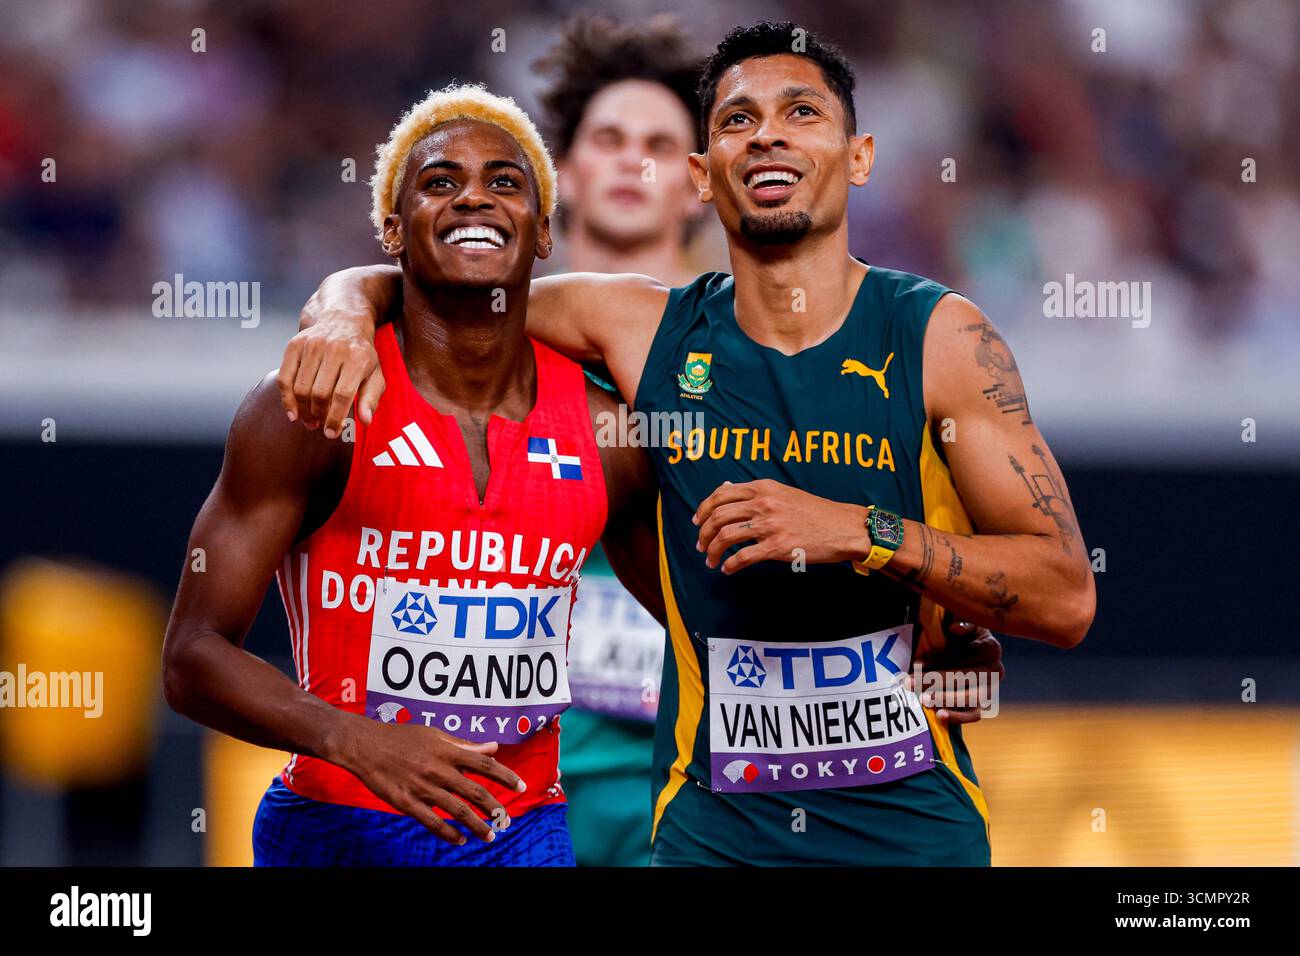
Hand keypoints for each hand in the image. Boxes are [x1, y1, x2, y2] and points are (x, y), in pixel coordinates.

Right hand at [277, 312, 384, 437]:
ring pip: (301, 388)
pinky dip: (286, 398)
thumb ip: (371, 398)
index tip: (331, 433)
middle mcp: (334, 349)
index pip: (343, 394)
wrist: (343, 321)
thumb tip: (366, 421)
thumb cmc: (361, 354)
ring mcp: (312, 345)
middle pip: (320, 393)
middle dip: (318, 415)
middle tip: (319, 426)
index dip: (335, 418)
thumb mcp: (375, 374)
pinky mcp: (294, 345)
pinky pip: (285, 377)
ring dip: (303, 410)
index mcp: (358, 358)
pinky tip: (292, 412)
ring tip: (309, 421)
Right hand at [337, 720, 525, 844]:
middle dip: (495, 808)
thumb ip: (464, 746)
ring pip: (457, 811)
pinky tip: (461, 839)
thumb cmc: (401, 738)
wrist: (364, 745)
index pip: (484, 764)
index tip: (522, 787)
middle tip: (507, 820)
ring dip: (477, 825)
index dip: (506, 776)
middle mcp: (438, 769)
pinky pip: (432, 822)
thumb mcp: (435, 735)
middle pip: (475, 791)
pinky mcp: (406, 803)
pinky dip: (449, 833)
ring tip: (490, 835)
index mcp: (447, 751)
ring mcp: (422, 788)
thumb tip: (492, 748)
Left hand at [693, 479, 868, 573]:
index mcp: (763, 488)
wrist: (843, 527)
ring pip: (726, 537)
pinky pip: (743, 557)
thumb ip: (754, 493)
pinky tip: (728, 569)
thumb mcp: (783, 493)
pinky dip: (730, 565)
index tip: (697, 522)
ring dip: (712, 552)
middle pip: (718, 517)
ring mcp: (770, 525)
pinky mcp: (778, 547)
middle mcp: (763, 503)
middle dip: (703, 534)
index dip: (703, 509)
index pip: (721, 495)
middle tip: (701, 546)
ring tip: (711, 561)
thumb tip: (724, 488)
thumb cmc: (815, 512)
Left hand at [908, 614, 1004, 724]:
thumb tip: (956, 627)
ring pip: (971, 698)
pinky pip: (974, 715)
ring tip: (924, 700)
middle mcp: (995, 670)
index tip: (916, 664)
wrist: (964, 651)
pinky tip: (940, 716)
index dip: (938, 661)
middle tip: (911, 683)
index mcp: (990, 648)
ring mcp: (991, 689)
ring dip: (946, 699)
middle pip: (964, 678)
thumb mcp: (961, 622)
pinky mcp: (984, 705)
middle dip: (934, 680)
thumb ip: (961, 622)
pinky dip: (958, 717)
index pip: (964, 657)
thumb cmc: (959, 636)